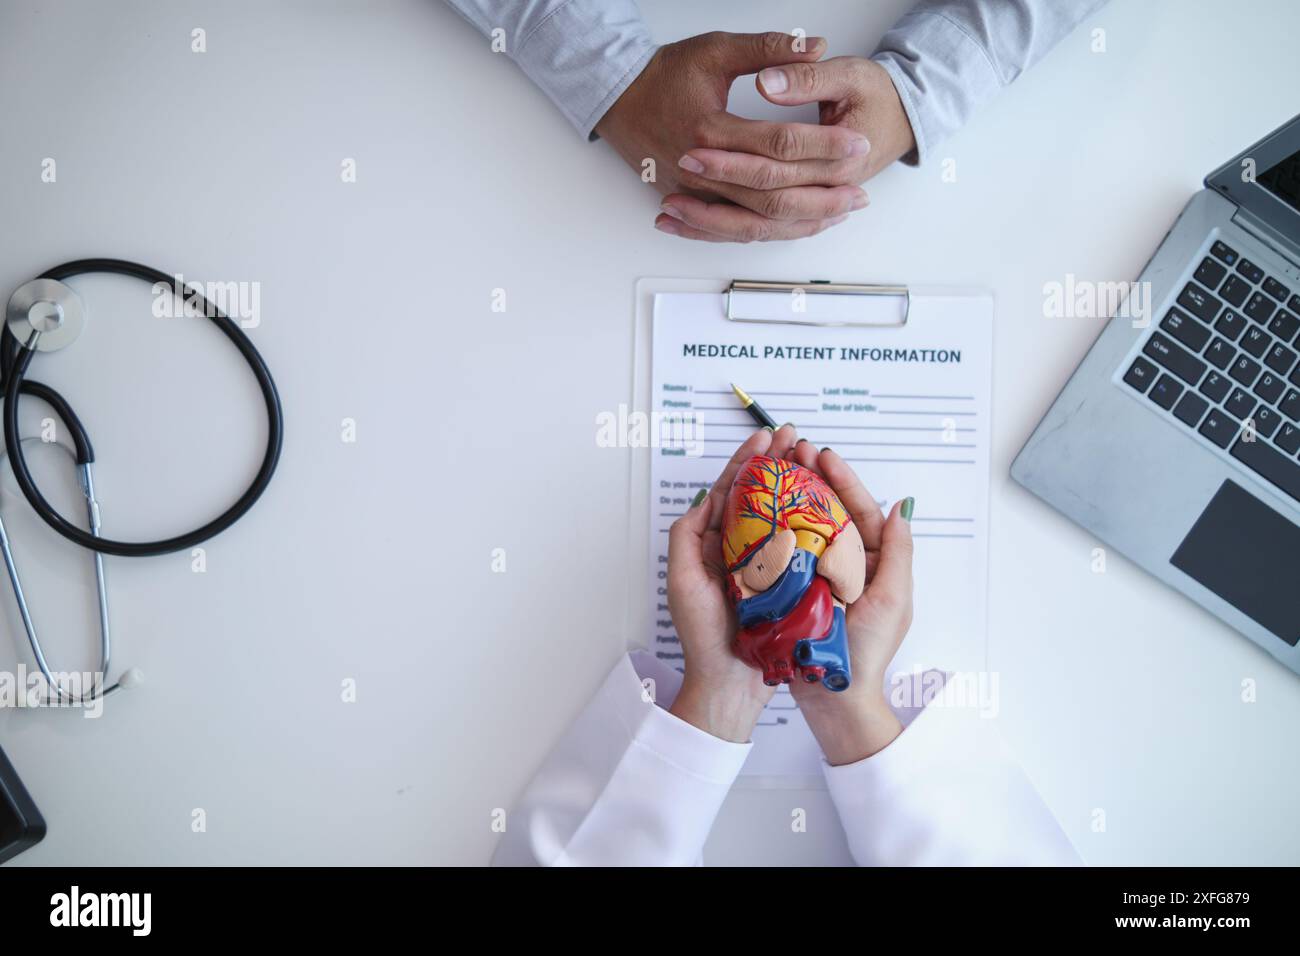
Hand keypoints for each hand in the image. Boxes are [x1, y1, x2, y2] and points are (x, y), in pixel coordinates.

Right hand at [594, 32, 871, 242]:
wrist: (616, 99)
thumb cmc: (663, 74)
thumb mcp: (715, 50)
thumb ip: (767, 49)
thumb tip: (814, 47)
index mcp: (710, 129)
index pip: (779, 145)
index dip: (822, 144)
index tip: (857, 143)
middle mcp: (701, 170)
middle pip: (773, 194)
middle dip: (822, 195)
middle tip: (859, 192)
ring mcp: (694, 193)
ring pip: (756, 222)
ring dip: (802, 221)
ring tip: (839, 214)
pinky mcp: (691, 203)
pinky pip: (735, 230)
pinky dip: (771, 231)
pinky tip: (800, 227)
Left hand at [666, 424, 801, 740]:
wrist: (730, 684)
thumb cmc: (703, 637)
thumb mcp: (683, 581)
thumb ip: (688, 536)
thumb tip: (708, 496)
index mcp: (712, 546)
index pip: (730, 491)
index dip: (748, 461)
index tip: (766, 437)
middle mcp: (739, 551)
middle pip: (760, 496)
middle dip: (777, 463)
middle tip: (795, 437)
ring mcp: (765, 566)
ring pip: (783, 515)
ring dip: (797, 485)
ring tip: (812, 459)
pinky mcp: (787, 584)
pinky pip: (802, 546)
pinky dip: (813, 522)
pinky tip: (827, 504)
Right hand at [783, 440, 914, 764]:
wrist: (836, 697)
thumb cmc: (869, 653)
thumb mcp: (893, 598)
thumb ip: (898, 552)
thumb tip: (901, 508)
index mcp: (873, 562)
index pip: (857, 509)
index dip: (840, 479)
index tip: (822, 454)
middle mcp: (845, 564)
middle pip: (828, 510)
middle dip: (811, 478)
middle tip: (792, 451)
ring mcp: (818, 575)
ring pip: (804, 526)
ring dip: (790, 496)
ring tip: (774, 470)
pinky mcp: (794, 589)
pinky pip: (784, 552)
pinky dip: (773, 528)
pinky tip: (757, 510)